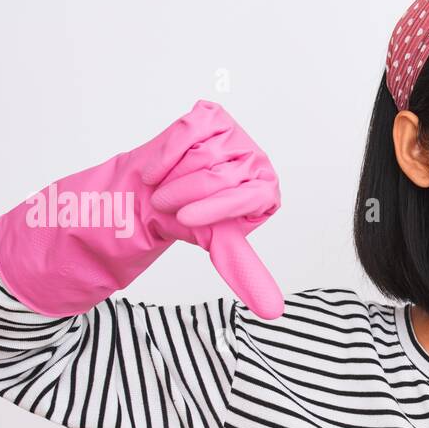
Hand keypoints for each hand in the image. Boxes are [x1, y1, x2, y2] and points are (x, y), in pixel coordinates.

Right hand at [133, 100, 283, 317]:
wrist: (154, 195)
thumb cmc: (190, 218)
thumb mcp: (218, 244)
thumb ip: (245, 271)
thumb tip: (274, 311)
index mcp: (267, 189)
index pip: (252, 195)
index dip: (213, 209)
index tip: (186, 219)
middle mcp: (258, 158)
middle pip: (219, 176)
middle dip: (182, 196)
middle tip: (169, 205)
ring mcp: (236, 133)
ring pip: (199, 154)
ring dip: (170, 177)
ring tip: (166, 186)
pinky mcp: (210, 115)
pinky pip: (185, 132)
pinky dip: (163, 154)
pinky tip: (156, 169)